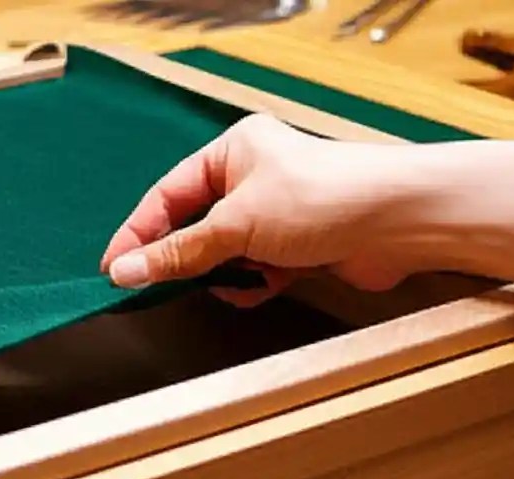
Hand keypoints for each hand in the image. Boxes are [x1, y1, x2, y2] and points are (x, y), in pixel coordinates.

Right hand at [100, 114, 423, 306]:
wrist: (401, 222)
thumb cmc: (321, 200)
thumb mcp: (235, 225)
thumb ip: (177, 252)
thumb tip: (124, 272)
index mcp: (231, 153)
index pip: (167, 196)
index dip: (137, 234)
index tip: (112, 269)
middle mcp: (251, 178)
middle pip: (193, 226)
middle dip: (181, 258)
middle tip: (152, 287)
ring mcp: (275, 214)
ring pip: (223, 253)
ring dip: (222, 274)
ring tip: (229, 283)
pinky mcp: (297, 247)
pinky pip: (254, 270)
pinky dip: (251, 284)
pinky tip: (257, 289)